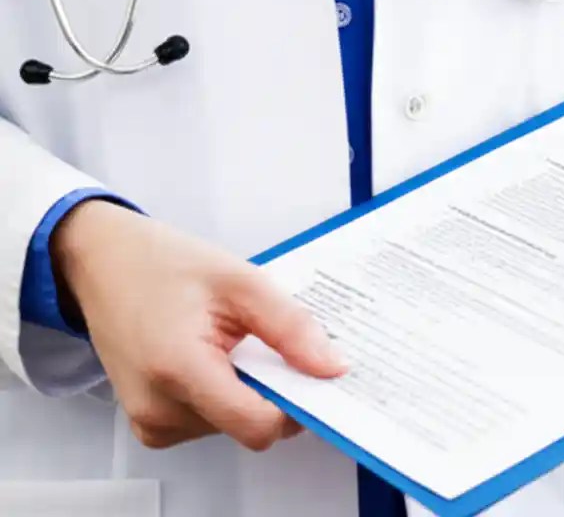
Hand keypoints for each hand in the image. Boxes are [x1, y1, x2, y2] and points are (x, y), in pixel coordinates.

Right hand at [53, 200, 347, 450]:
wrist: (104, 265)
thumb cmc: (164, 266)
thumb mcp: (241, 280)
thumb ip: (291, 327)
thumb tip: (332, 368)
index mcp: (178, 369)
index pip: (257, 425)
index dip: (295, 403)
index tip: (313, 373)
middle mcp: (159, 409)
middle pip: (249, 425)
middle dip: (274, 390)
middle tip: (271, 343)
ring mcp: (151, 422)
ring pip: (234, 426)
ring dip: (250, 390)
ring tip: (233, 343)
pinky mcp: (151, 424)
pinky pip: (211, 422)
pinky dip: (228, 394)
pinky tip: (217, 358)